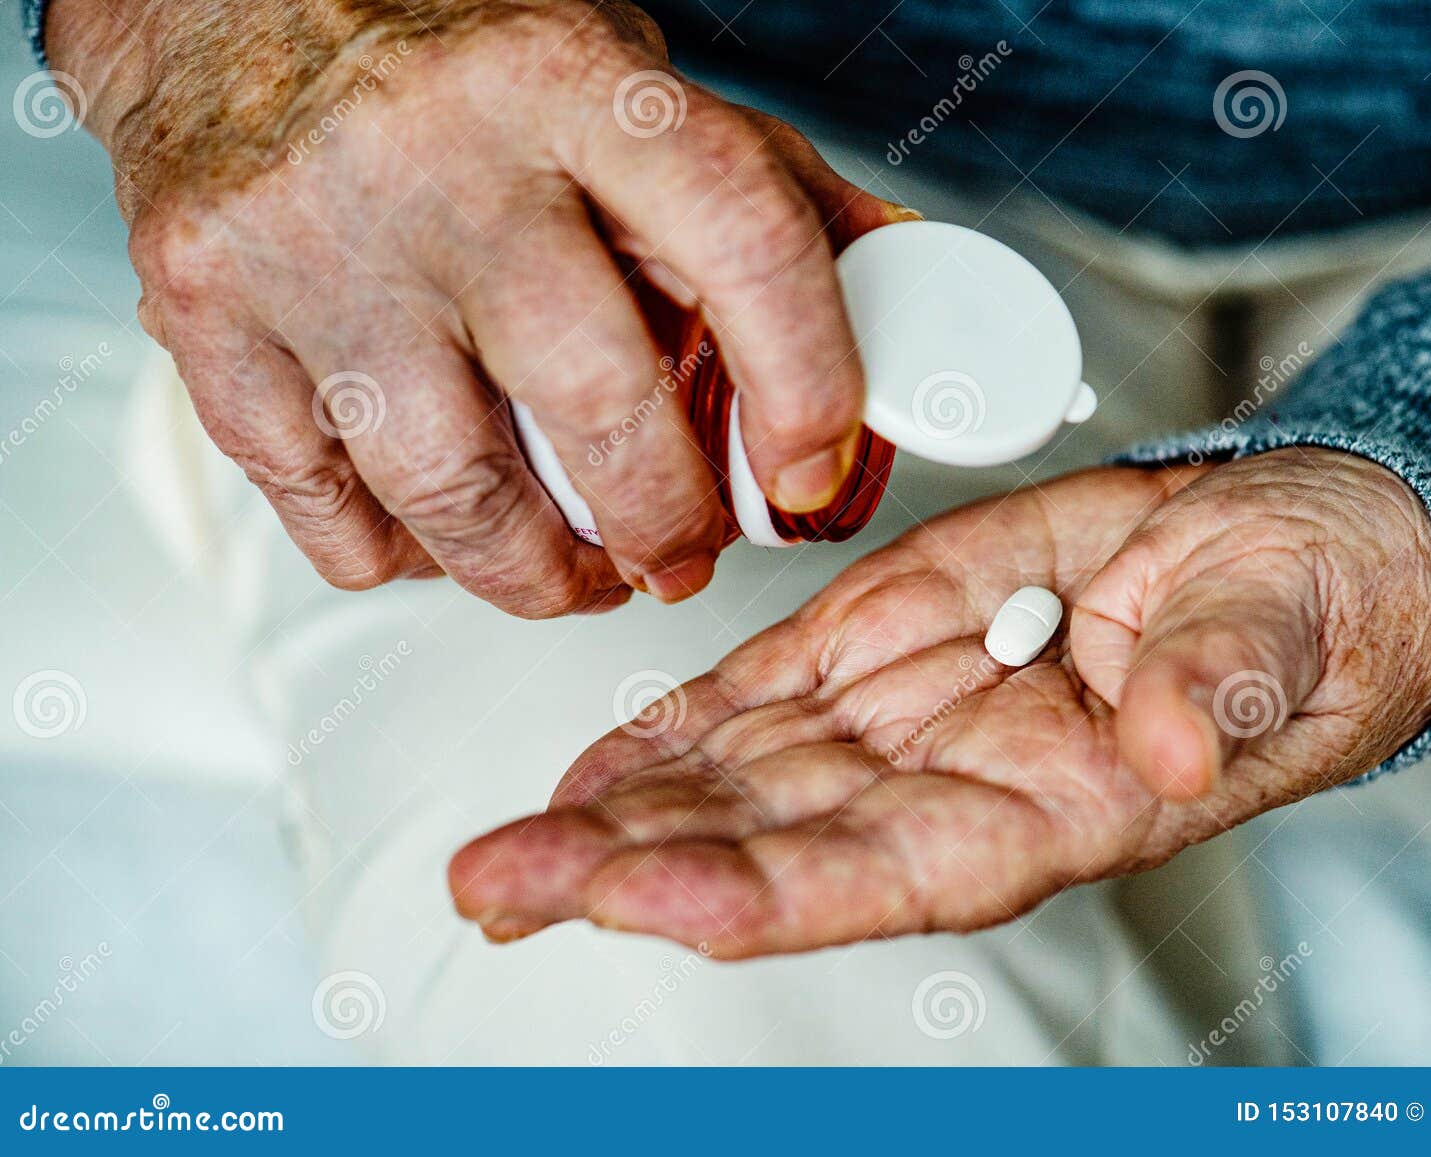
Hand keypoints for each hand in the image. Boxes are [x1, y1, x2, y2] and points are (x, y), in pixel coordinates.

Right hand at [50, 0, 907, 611]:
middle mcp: (437, 160)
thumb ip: (754, 182)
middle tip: (682, 553)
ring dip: (540, 575)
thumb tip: (889, 278)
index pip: (738, 237)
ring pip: (452, 493)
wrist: (225, 3)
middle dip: (664, 524)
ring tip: (575, 572)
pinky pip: (328, 515)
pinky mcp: (208, 315)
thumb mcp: (622, 78)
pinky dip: (406, 556)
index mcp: (570, 83)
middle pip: (592, 403)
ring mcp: (308, 243)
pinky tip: (444, 530)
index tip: (808, 472)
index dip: (804, 382)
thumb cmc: (448, 53)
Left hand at [449, 448, 1430, 955]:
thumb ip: (1221, 686)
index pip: (891, 874)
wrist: (1274, 554)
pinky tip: (584, 772)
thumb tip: (1173, 740)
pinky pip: (756, 701)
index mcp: (1054, 806)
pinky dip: (665, 734)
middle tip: (503, 881)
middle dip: (633, 868)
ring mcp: (905, 719)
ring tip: (502, 850)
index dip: (773, 891)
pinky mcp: (879, 645)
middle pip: (771, 843)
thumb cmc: (1301, 609)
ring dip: (614, 815)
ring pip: (737, 782)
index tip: (654, 900)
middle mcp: (952, 784)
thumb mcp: (1286, 631)